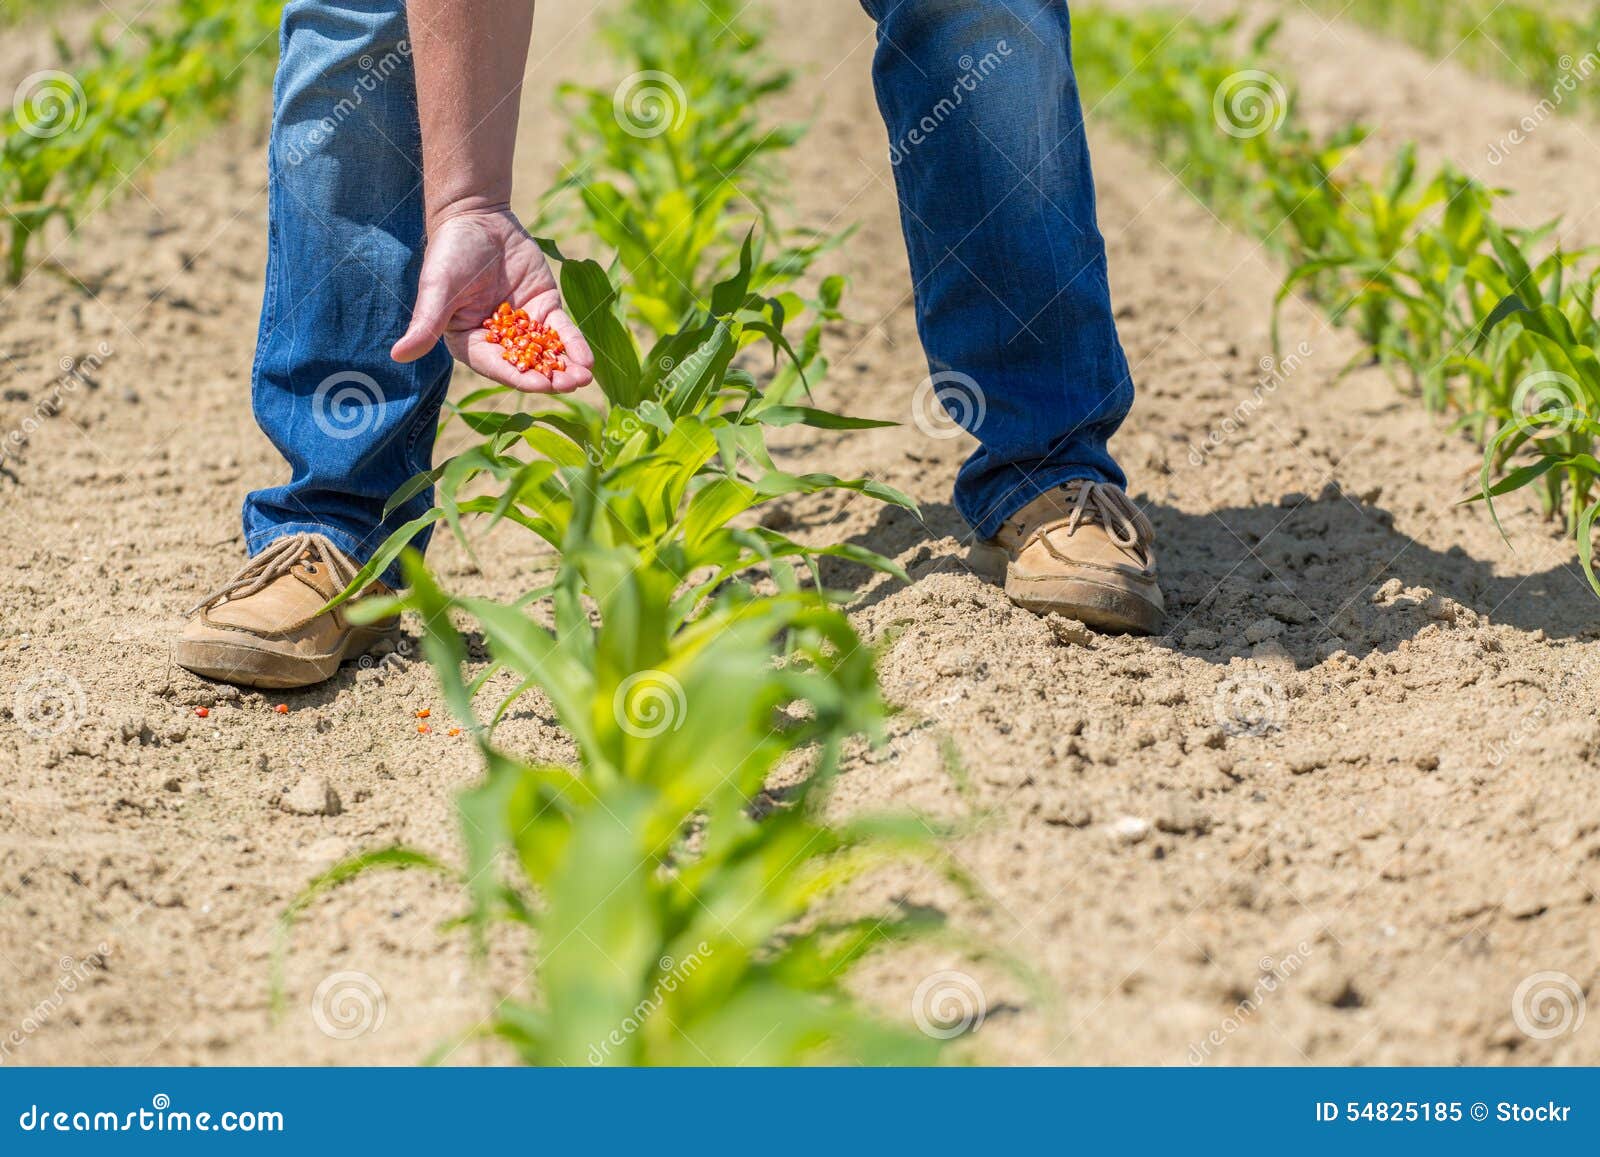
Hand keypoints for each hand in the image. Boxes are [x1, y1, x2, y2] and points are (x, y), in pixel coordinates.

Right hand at [391, 206, 593, 392]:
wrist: (478, 216)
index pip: (496, 365)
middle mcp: (498, 340)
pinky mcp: (543, 308)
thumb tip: (398, 356)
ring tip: (585, 379)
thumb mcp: (437, 288)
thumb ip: (425, 324)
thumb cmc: (450, 252)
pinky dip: (574, 344)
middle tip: (572, 385)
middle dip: (549, 377)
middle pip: (526, 365)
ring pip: (547, 352)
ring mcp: (523, 326)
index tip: (540, 385)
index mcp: (469, 341)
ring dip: (566, 367)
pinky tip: (588, 360)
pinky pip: (560, 330)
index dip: (518, 376)